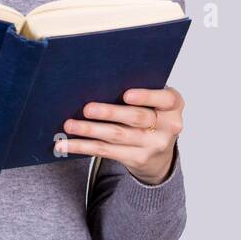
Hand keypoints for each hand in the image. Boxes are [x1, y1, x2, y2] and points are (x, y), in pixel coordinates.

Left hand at [57, 86, 183, 184]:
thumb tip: (98, 80)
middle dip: (109, 113)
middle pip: (136, 118)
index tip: (126, 94)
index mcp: (174, 105)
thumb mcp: (154, 101)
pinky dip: (84, 147)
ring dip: (90, 130)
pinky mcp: (137, 159)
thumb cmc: (151, 113)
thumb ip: (139, 90)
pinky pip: (106, 151)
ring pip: (117, 136)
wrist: (159, 153)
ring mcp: (153, 145)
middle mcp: (168, 126)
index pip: (165, 98)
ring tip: (70, 125)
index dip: (146, 96)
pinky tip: (66, 144)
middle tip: (87, 109)